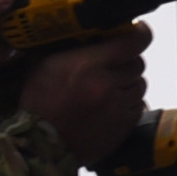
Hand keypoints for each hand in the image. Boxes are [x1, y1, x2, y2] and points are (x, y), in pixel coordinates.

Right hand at [17, 22, 153, 167]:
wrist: (37, 144)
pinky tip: (109, 106)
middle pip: (137, 64)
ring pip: (140, 86)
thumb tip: (89, 31)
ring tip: (107, 89)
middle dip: (126, 62)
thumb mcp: (44, 63)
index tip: (137, 31)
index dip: (139, 33)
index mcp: (89, 65)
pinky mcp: (122, 128)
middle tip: (111, 65)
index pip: (133, 42)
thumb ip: (70, 46)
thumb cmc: (36, 103)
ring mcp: (118, 108)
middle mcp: (108, 85)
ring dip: (127, 84)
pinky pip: (137, 108)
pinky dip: (127, 104)